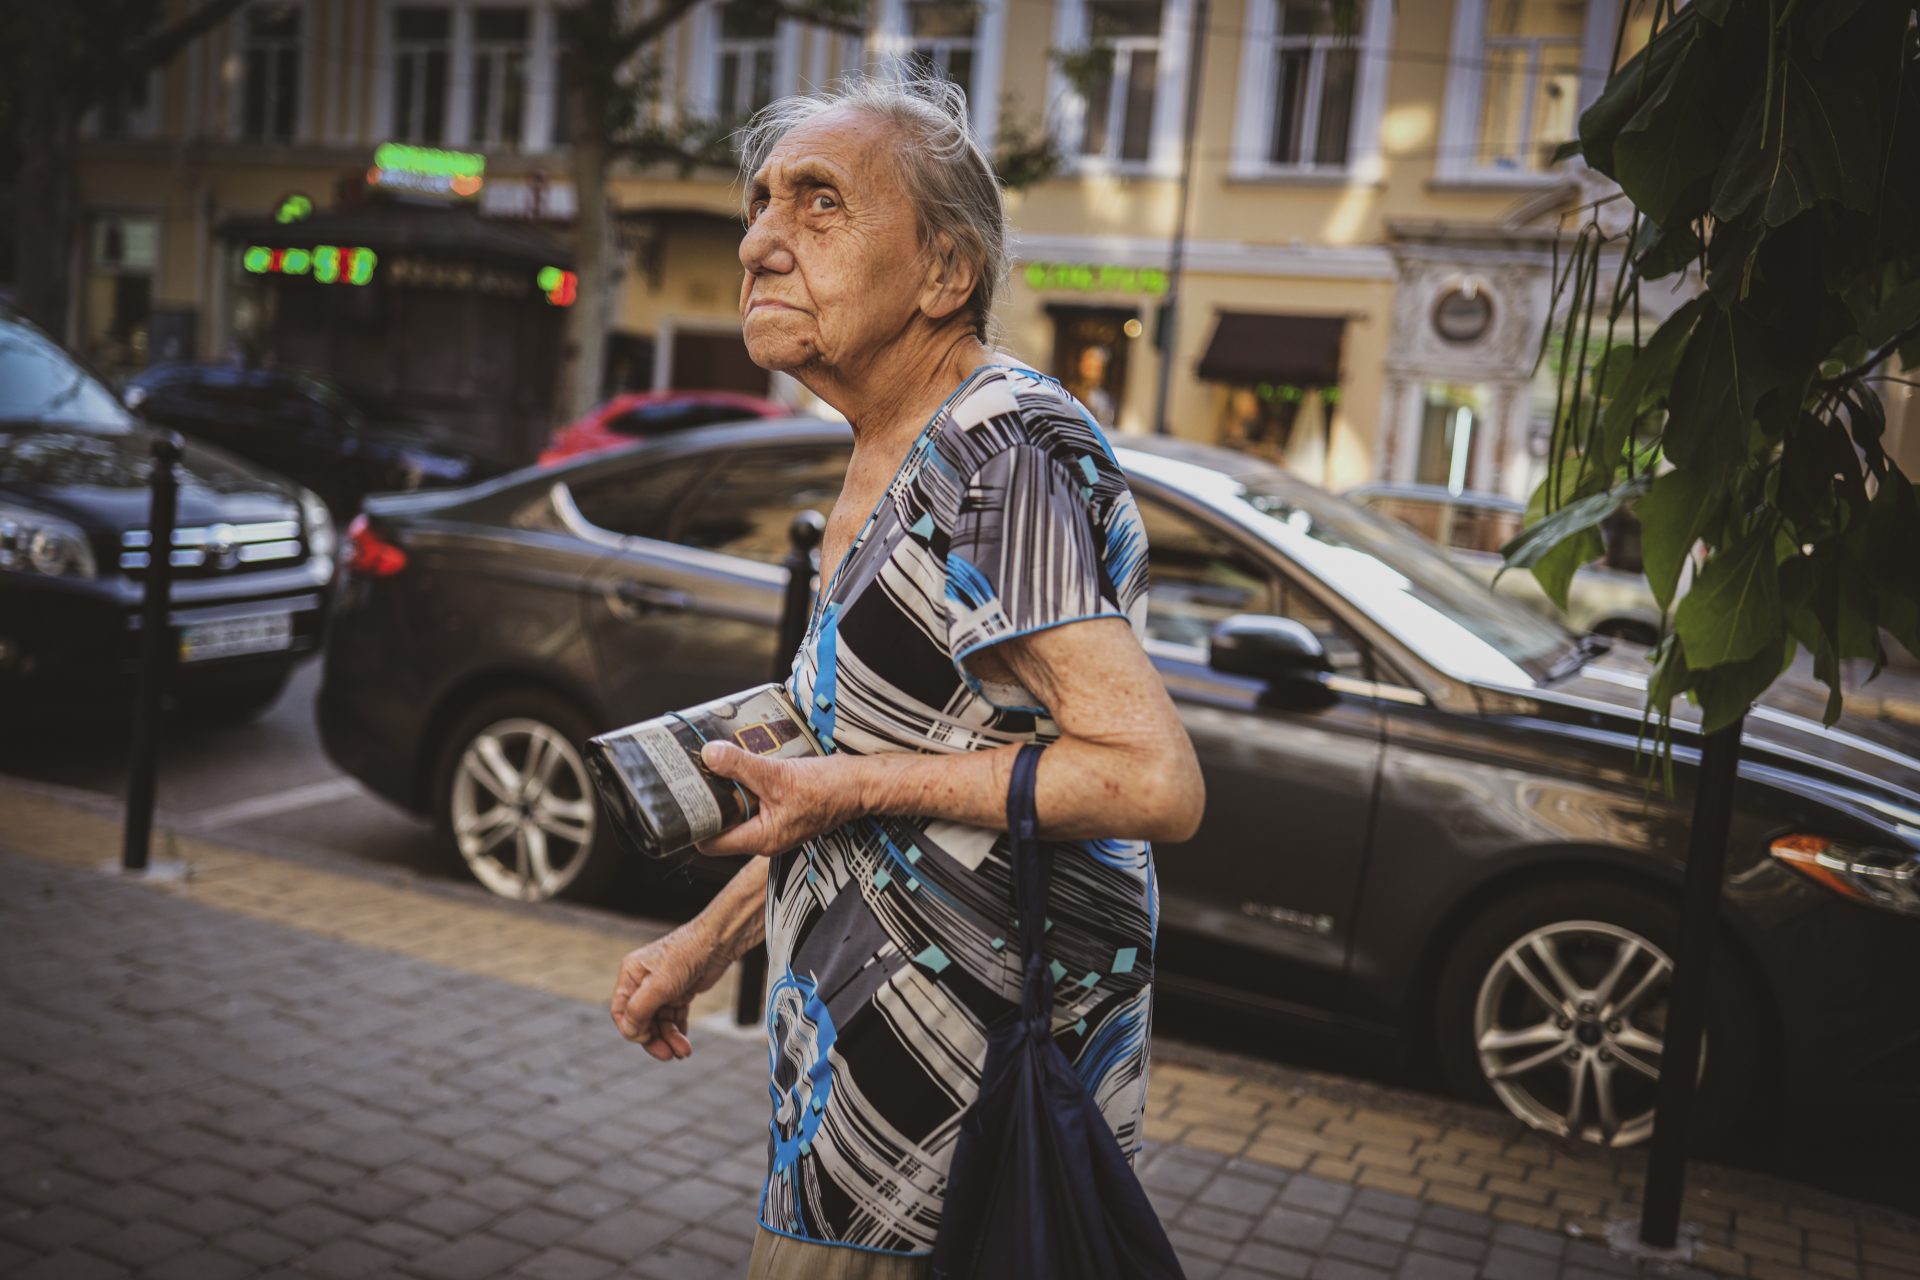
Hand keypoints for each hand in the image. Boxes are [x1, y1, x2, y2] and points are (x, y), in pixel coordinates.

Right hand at [609, 922, 731, 1060]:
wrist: (718, 942)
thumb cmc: (687, 954)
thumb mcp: (659, 985)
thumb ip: (640, 1010)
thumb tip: (630, 1032)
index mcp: (631, 975)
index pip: (620, 1011)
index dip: (631, 1029)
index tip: (647, 1039)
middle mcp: (643, 982)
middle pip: (641, 1020)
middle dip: (654, 1039)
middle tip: (668, 1055)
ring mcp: (661, 988)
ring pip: (659, 1022)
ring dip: (670, 1038)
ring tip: (684, 1051)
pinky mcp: (679, 993)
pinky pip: (673, 1018)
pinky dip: (678, 1031)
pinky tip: (685, 1042)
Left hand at [693, 741, 864, 857]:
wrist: (861, 784)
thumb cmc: (829, 790)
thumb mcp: (778, 775)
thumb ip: (741, 766)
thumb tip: (710, 756)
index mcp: (761, 839)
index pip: (711, 843)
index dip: (693, 824)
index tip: (681, 800)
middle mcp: (764, 835)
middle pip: (722, 823)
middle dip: (709, 799)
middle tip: (695, 773)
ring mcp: (773, 821)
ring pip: (738, 807)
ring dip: (728, 787)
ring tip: (715, 762)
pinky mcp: (781, 806)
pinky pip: (754, 797)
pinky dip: (746, 781)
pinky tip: (742, 761)